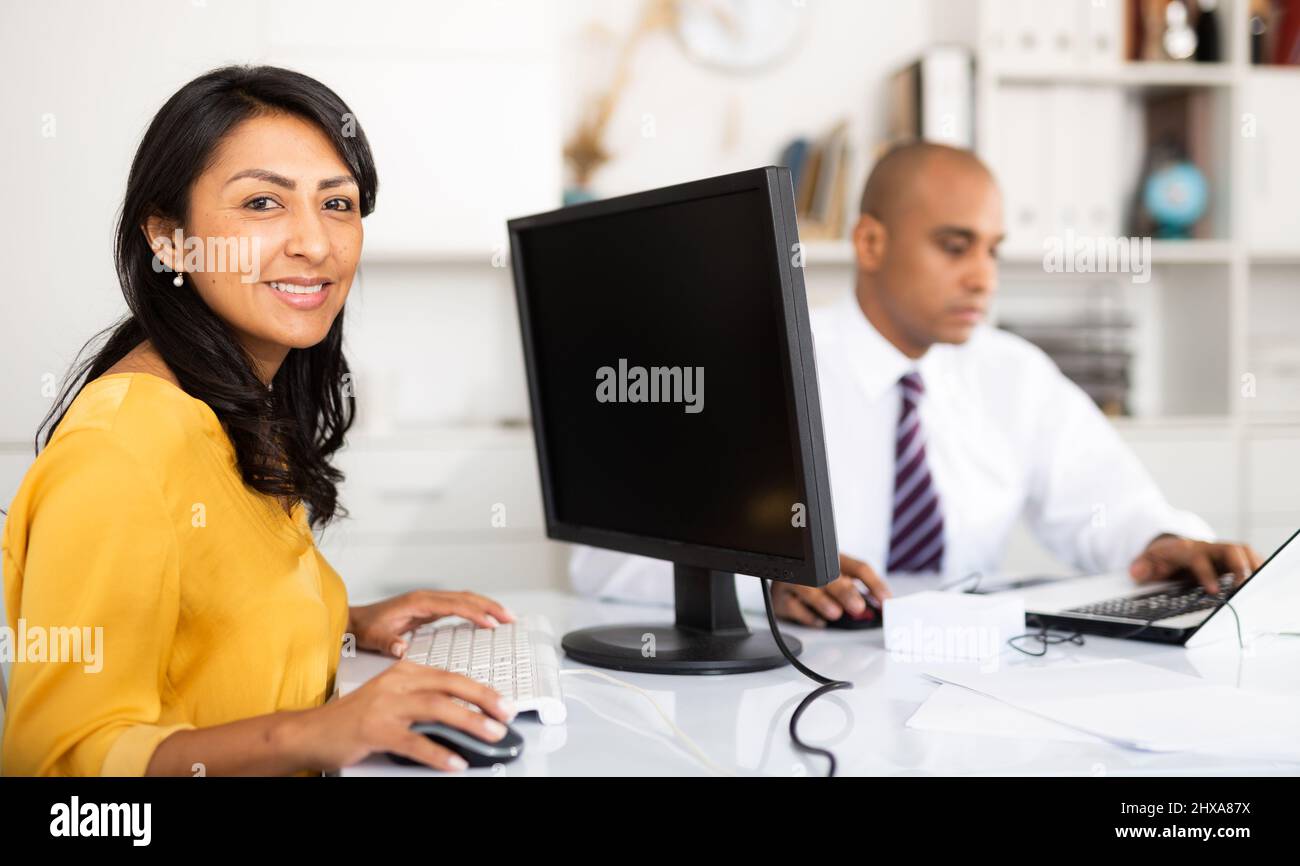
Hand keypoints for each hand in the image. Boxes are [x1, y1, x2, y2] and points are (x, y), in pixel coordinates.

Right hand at [291, 661, 516, 771]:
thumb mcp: (393, 698)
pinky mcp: (375, 730)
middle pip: (451, 686)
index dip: (481, 689)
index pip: (452, 676)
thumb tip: (463, 713)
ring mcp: (385, 706)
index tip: (503, 703)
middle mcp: (397, 683)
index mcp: (404, 672)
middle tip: (507, 714)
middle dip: (484, 700)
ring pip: (437, 709)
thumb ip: (423, 699)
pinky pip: (414, 742)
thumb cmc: (354, 717)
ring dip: (470, 722)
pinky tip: (454, 762)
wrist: (312, 730)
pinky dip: (438, 753)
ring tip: (491, 735)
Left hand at [348, 590, 514, 657]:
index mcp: (418, 602)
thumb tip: (402, 649)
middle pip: (466, 597)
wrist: (355, 622)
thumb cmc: (366, 628)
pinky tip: (485, 620)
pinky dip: (475, 610)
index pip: (454, 605)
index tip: (491, 623)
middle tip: (509, 618)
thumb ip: (388, 643)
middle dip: (489, 606)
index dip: (474, 613)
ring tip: (505, 617)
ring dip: (486, 606)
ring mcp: (430, 602)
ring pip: (465, 599)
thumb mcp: (374, 638)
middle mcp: (427, 598)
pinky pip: (459, 606)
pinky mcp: (430, 609)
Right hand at [770, 552, 891, 626]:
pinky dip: (807, 616)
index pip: (858, 568)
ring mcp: (794, 580)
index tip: (886, 601)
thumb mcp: (838, 582)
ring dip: (823, 602)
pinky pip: (792, 606)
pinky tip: (818, 621)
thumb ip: (857, 593)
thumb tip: (877, 610)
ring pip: (807, 588)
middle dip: (845, 591)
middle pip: (829, 574)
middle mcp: (812, 567)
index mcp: (833, 559)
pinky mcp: (779, 596)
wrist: (781, 572)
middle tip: (858, 607)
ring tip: (835, 613)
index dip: (874, 584)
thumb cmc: (816, 582)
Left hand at [1129, 534, 1262, 594]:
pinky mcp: (1231, 558)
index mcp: (1187, 549)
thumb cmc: (1162, 558)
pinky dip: (1257, 569)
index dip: (1207, 574)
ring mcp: (1221, 552)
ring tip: (1259, 586)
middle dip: (1240, 568)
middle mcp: (1207, 548)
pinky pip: (1249, 559)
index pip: (1199, 559)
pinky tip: (1262, 583)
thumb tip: (1136, 572)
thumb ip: (1141, 567)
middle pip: (1230, 550)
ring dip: (1253, 567)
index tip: (1212, 590)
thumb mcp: (1147, 561)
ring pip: (1243, 552)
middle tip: (1245, 589)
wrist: (1169, 549)